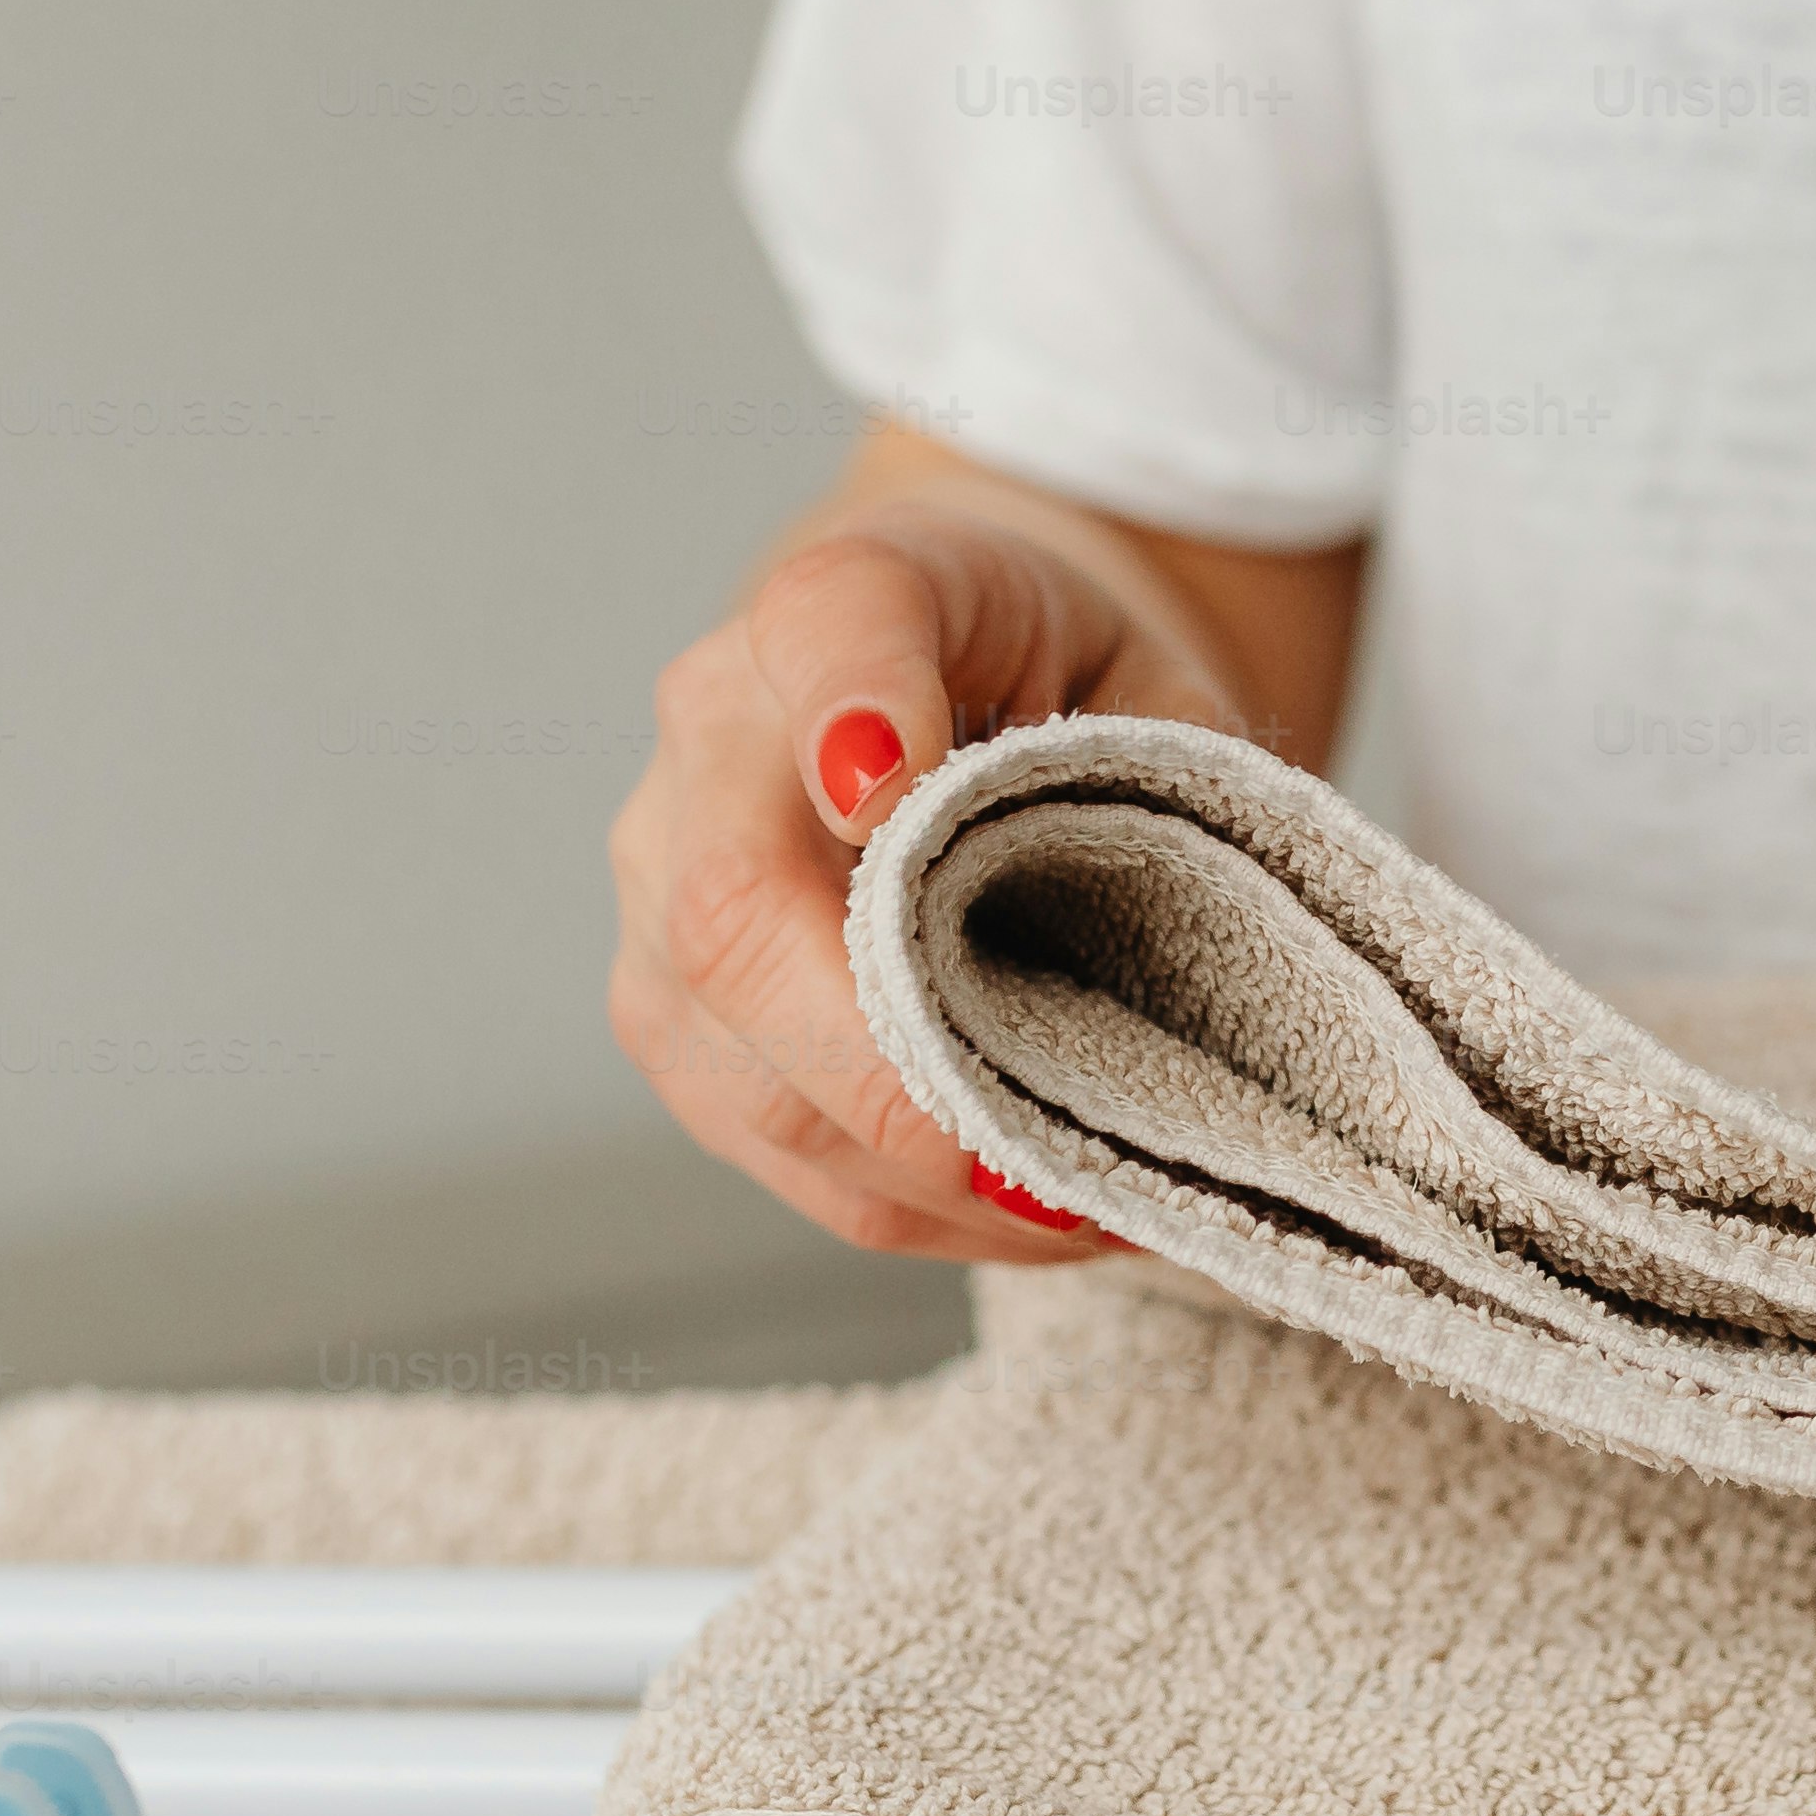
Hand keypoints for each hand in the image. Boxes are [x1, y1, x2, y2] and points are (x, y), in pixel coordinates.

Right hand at [607, 497, 1252, 1261]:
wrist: (944, 675)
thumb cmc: (1047, 668)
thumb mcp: (1132, 653)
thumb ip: (1154, 746)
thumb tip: (1127, 887)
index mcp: (830, 607)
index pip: (829, 630)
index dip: (855, 704)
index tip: (887, 780)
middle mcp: (704, 748)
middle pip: (738, 918)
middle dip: (897, 1067)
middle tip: (1052, 1156)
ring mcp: (661, 896)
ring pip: (748, 1073)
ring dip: (923, 1170)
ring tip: (1087, 1203)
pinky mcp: (674, 1019)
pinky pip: (775, 1146)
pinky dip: (912, 1202)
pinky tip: (1030, 1208)